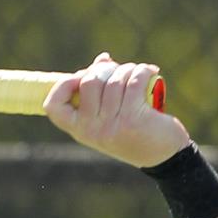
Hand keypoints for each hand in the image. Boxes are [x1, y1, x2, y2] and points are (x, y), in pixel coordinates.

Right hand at [43, 53, 189, 167]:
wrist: (164, 158)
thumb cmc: (134, 133)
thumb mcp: (110, 117)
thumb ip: (101, 91)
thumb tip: (102, 59)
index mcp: (80, 130)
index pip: (53, 106)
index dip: (63, 85)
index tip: (81, 76)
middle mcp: (92, 129)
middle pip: (89, 81)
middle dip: (106, 69)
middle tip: (120, 71)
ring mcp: (112, 125)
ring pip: (114, 80)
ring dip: (128, 69)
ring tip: (139, 72)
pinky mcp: (133, 118)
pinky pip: (133, 82)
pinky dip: (143, 71)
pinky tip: (151, 71)